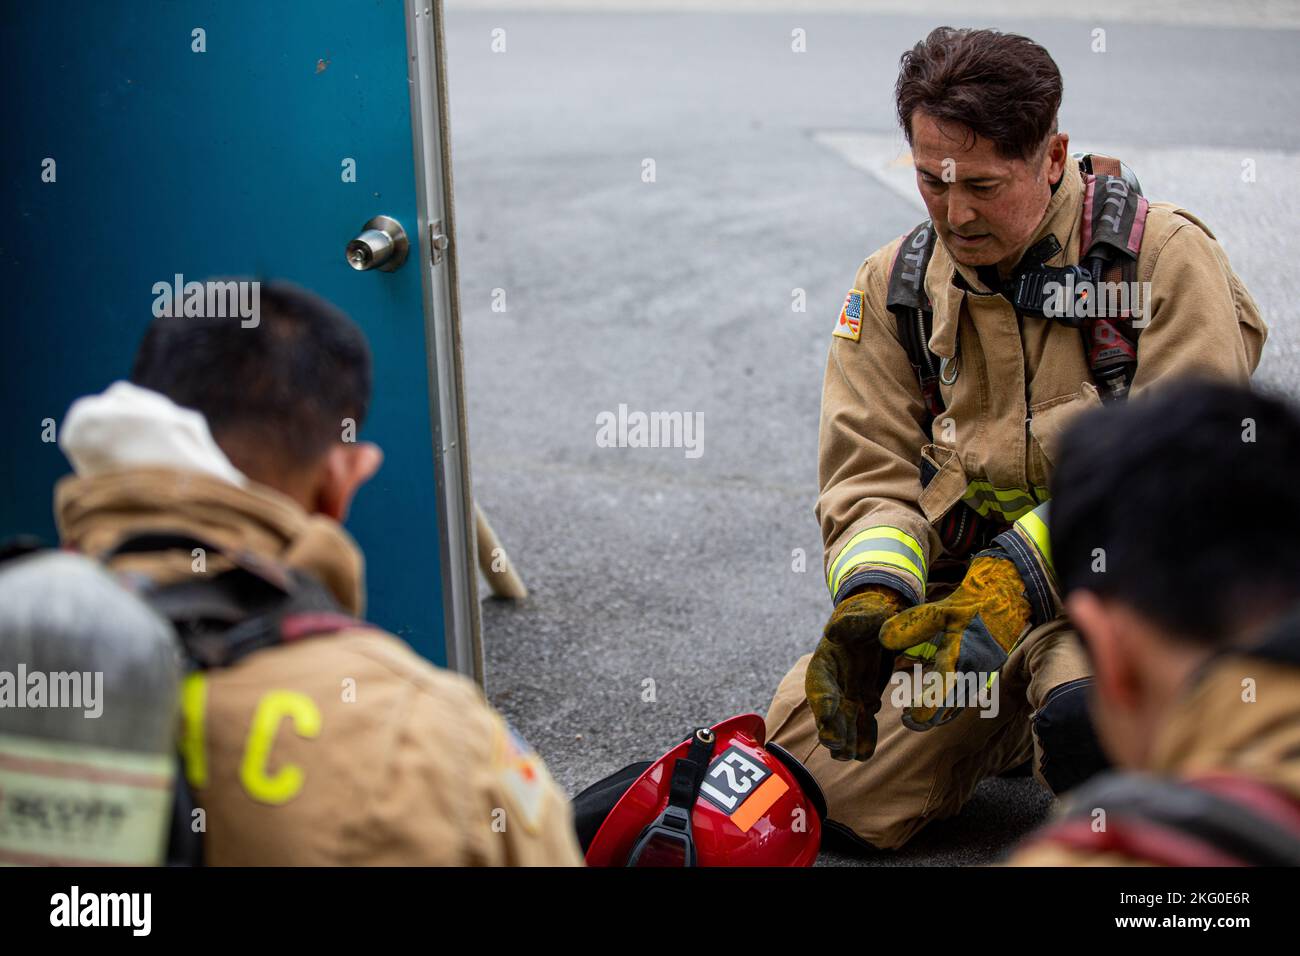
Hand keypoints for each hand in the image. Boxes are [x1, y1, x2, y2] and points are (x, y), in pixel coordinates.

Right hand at [806, 585, 906, 760]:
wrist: (883, 620)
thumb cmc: (870, 613)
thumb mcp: (865, 612)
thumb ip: (851, 622)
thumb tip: (833, 631)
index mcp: (826, 661)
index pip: (819, 683)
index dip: (821, 698)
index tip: (827, 713)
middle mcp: (833, 683)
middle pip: (826, 711)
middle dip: (830, 729)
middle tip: (836, 744)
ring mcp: (848, 695)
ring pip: (842, 725)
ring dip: (844, 741)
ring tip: (850, 755)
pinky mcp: (865, 703)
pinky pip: (862, 726)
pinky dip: (864, 739)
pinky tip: (866, 753)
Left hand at [878, 555, 1030, 730]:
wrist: (1006, 603)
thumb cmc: (970, 606)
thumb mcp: (939, 610)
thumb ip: (912, 626)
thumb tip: (882, 639)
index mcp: (963, 656)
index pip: (944, 689)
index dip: (927, 706)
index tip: (909, 716)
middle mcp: (974, 671)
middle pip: (950, 704)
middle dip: (928, 716)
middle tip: (906, 719)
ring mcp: (981, 675)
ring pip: (957, 703)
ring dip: (937, 713)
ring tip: (912, 717)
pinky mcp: (983, 675)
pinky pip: (965, 697)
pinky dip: (949, 707)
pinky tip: (936, 712)